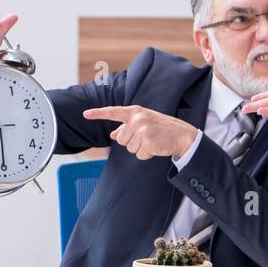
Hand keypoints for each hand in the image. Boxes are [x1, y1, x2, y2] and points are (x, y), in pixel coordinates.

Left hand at [82, 105, 198, 160]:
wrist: (182, 135)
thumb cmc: (162, 129)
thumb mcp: (144, 123)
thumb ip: (128, 128)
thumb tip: (113, 134)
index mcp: (135, 112)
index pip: (113, 112)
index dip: (98, 114)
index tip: (85, 114)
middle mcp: (137, 118)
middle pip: (121, 139)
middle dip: (132, 142)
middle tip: (147, 138)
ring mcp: (143, 129)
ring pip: (129, 148)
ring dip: (140, 149)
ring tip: (153, 141)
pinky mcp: (148, 141)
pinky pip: (139, 155)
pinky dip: (147, 155)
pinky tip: (156, 147)